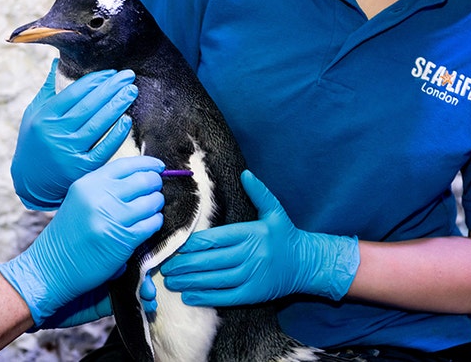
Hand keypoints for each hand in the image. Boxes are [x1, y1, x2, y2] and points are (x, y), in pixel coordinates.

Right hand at [0, 156, 164, 325]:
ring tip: (152, 209)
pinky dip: (155, 223)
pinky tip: (149, 225)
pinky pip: (151, 224)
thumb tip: (141, 174)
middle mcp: (99, 197)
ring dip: (156, 205)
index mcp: (88, 183)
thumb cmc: (68, 234)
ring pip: (152, 202)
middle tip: (156, 190)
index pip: (126, 164)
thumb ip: (105, 186)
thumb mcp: (80, 200)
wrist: (51, 267)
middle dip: (155, 184)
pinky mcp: (122, 240)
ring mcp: (111, 218)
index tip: (159, 167)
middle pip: (143, 180)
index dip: (148, 164)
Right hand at [11, 58, 137, 209]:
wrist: (29, 182)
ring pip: (98, 125)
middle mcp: (56, 133)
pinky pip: (103, 149)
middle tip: (128, 76)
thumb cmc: (34, 142)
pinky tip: (127, 121)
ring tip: (131, 91)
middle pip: (89, 106)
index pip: (74, 93)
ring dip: (117, 106)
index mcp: (45, 117)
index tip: (111, 73)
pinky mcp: (81, 170)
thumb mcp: (33, 115)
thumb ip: (47, 90)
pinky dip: (116, 135)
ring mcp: (69, 152)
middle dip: (111, 88)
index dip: (95, 81)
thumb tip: (56, 62)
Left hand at [160, 170, 358, 305]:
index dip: (192, 244)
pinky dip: (206, 297)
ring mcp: (251, 276)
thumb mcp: (275, 212)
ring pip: (214, 279)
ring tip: (170, 281)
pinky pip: (225, 296)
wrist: (306, 263)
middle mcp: (250, 254)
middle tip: (164, 266)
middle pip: (210, 260)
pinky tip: (189, 296)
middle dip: (184, 264)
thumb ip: (259, 193)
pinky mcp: (253, 293)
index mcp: (250, 233)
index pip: (215, 239)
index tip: (174, 246)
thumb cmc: (285, 235)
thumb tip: (246, 174)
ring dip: (190, 281)